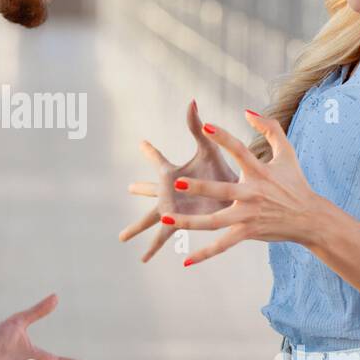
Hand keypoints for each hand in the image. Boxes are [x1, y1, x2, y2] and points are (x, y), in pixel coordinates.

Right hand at [119, 99, 239, 261]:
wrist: (238, 194)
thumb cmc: (224, 171)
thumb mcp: (207, 148)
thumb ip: (197, 125)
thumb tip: (191, 101)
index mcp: (174, 174)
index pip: (157, 160)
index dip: (149, 152)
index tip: (141, 143)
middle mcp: (170, 192)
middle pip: (149, 191)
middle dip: (140, 189)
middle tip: (128, 187)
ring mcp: (172, 208)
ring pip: (149, 219)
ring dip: (136, 228)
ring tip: (122, 238)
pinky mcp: (178, 222)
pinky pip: (163, 236)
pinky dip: (153, 248)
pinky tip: (144, 259)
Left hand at [162, 111, 325, 265]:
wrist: (310, 217)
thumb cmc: (294, 182)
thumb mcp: (287, 153)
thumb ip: (270, 128)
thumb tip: (247, 112)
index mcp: (260, 171)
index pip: (240, 151)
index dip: (224, 138)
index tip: (205, 126)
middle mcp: (252, 194)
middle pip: (223, 191)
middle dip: (201, 187)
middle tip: (177, 183)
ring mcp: (249, 215)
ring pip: (216, 222)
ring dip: (190, 222)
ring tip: (166, 218)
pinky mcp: (248, 232)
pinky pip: (223, 245)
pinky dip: (206, 253)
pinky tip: (186, 260)